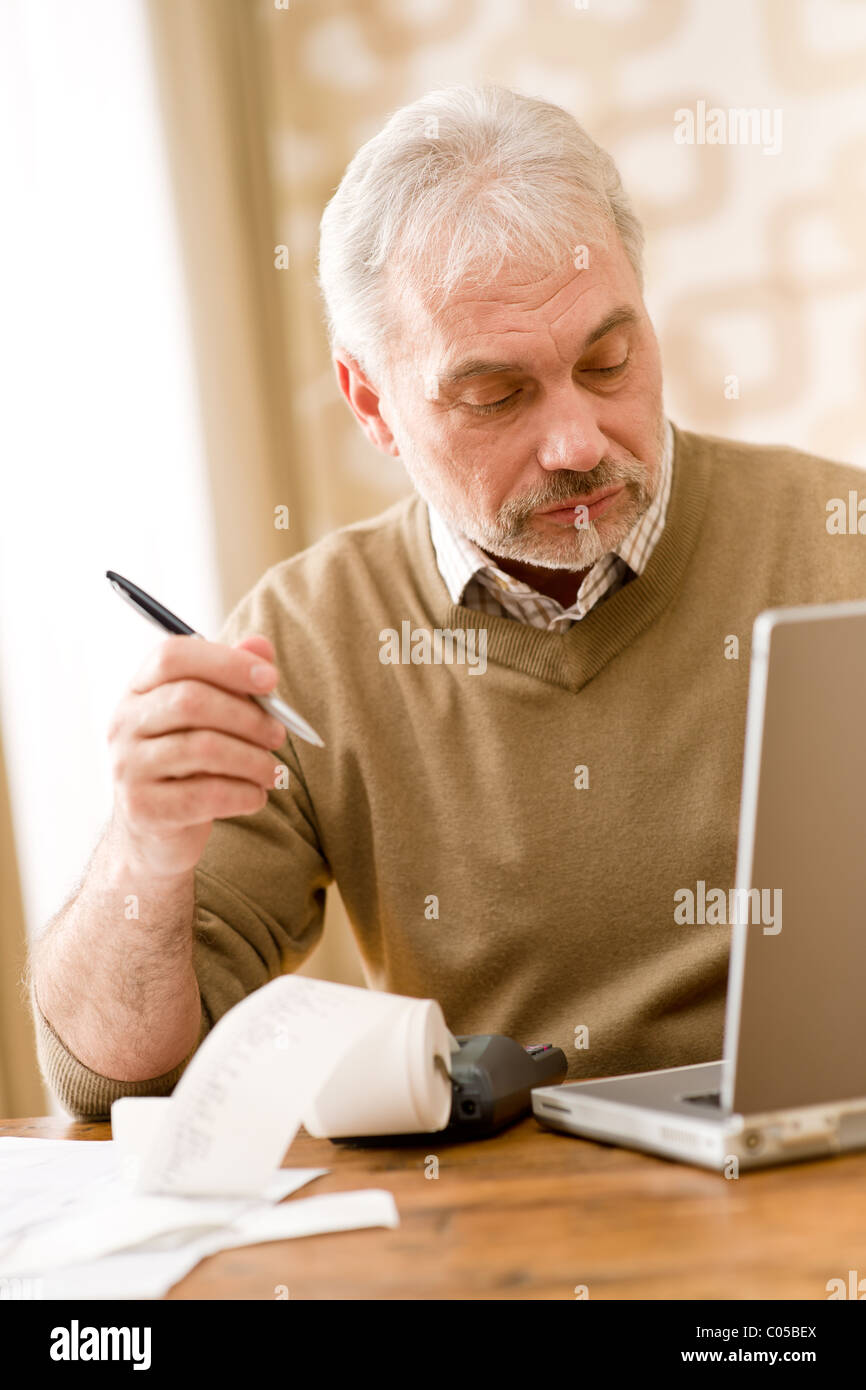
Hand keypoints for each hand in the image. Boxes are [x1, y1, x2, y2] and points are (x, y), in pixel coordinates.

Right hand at [107, 633, 286, 878]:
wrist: (154, 833)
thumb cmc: (190, 764)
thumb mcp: (212, 717)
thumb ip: (234, 678)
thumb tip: (261, 647)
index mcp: (139, 690)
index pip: (173, 656)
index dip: (227, 662)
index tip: (271, 679)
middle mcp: (124, 723)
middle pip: (191, 701)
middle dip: (248, 717)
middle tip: (279, 734)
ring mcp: (128, 767)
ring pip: (203, 748)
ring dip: (253, 759)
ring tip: (272, 771)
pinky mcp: (144, 809)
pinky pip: (206, 794)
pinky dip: (244, 794)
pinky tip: (256, 796)